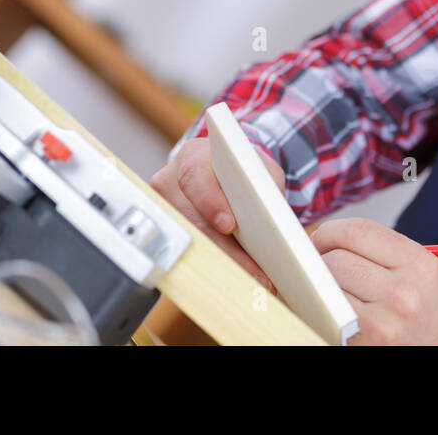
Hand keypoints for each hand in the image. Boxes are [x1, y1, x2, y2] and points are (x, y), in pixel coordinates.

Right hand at [149, 136, 284, 293]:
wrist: (227, 174)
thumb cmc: (244, 172)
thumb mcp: (259, 171)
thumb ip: (263, 189)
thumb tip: (274, 224)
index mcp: (193, 156)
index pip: (195, 177)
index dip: (211, 202)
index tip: (229, 225)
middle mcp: (170, 181)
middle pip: (191, 219)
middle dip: (225, 249)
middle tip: (255, 273)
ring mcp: (163, 209)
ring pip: (189, 242)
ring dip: (222, 264)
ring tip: (253, 280)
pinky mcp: (167, 232)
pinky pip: (187, 254)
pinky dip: (213, 267)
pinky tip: (235, 279)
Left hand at [310, 217, 437, 344]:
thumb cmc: (431, 314)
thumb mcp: (424, 272)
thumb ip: (384, 250)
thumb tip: (329, 237)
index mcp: (419, 263)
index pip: (358, 231)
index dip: (331, 231)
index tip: (322, 238)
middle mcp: (402, 291)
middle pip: (336, 258)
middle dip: (323, 260)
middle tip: (324, 267)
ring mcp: (383, 321)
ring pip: (327, 286)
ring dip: (322, 286)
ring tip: (333, 290)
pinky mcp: (365, 342)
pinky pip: (328, 314)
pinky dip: (325, 309)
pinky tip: (336, 310)